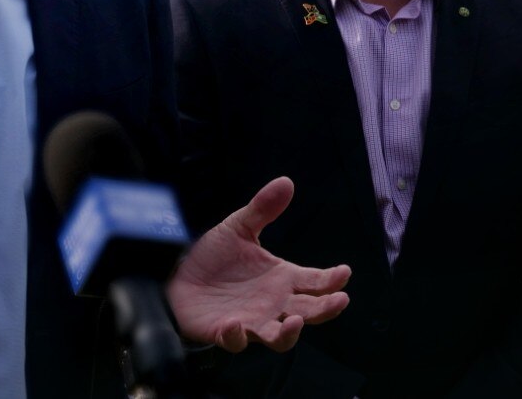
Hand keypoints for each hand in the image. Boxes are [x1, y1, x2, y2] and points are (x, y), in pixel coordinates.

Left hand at [166, 176, 350, 352]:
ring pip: (279, 337)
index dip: (332, 280)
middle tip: (340, 300)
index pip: (314, 282)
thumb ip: (263, 209)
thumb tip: (286, 182)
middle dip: (326, 309)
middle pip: (308, 312)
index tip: (344, 272)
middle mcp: (272, 303)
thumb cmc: (213, 256)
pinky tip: (236, 324)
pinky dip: (238, 336)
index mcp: (280, 278)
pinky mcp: (225, 332)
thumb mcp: (239, 228)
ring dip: (289, 333)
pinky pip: (236, 341)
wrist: (177, 274)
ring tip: (295, 321)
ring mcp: (251, 320)